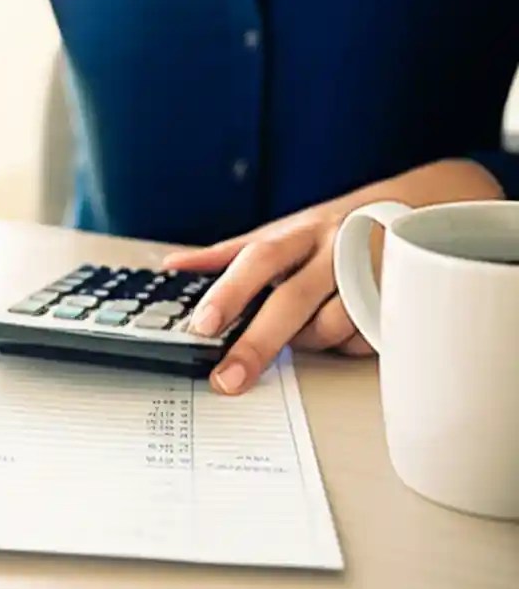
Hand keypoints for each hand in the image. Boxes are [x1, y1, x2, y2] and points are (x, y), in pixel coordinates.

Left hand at [161, 159, 504, 395]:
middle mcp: (336, 249)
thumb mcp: (281, 233)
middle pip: (292, 301)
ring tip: (307, 329)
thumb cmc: (331, 232)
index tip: (203, 325)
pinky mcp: (403, 299)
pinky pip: (364, 338)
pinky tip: (347, 327)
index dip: (230, 293)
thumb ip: (228, 254)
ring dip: (311, 340)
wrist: (413, 211)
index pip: (258, 260)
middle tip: (228, 378)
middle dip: (257, 343)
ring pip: (332, 327)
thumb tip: (174, 265)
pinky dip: (348, 343)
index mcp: (299, 232)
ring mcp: (373, 273)